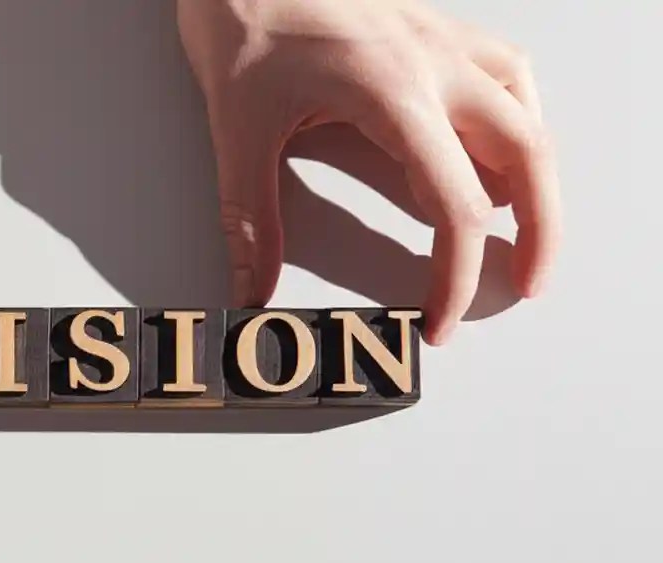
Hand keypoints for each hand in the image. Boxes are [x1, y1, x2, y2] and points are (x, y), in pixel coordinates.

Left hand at [178, 0, 559, 344]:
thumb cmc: (239, 28)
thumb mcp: (235, 133)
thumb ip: (249, 221)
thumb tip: (252, 289)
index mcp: (392, 95)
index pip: (455, 205)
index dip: (457, 276)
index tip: (440, 319)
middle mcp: (435, 64)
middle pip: (527, 156)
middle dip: (541, 231)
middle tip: (527, 282)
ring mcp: (442, 40)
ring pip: (528, 110)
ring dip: (535, 172)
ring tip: (517, 223)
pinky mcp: (435, 28)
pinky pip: (507, 73)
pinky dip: (518, 118)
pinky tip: (495, 146)